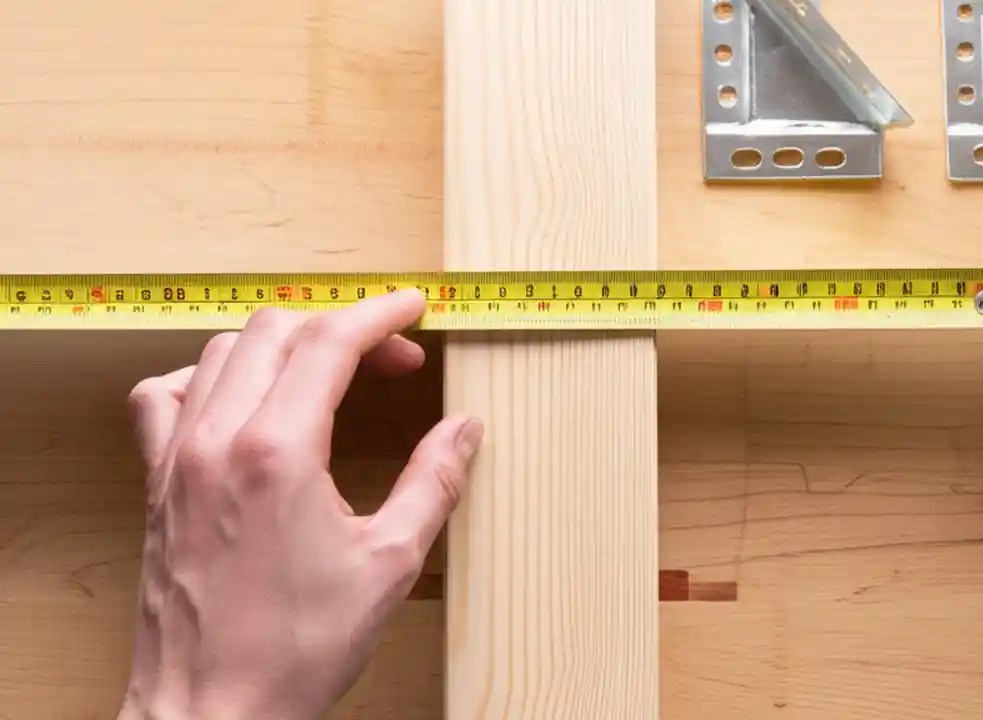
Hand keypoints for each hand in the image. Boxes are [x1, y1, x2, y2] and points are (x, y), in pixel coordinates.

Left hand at [116, 289, 482, 719]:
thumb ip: (433, 482)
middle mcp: (216, 441)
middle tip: (394, 357)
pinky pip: (164, 395)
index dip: (379, 315)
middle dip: (344, 328)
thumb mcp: (389, 564)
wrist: (209, 711)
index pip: (329, 343)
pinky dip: (206, 375)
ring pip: (223, 351)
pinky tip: (238, 396)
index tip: (413, 308)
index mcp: (277, 452)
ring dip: (283, 343)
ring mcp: (176, 459)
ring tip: (330, 370)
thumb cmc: (293, 650)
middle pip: (277, 332)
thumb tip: (464, 429)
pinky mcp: (156, 483)